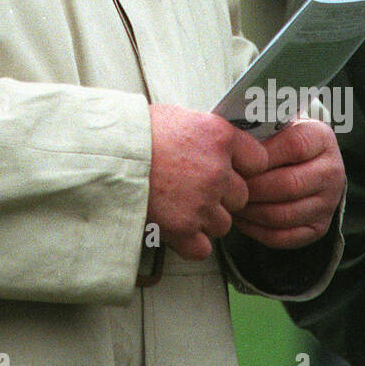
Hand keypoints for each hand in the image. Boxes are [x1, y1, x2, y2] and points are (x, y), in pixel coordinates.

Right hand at [146, 104, 268, 261]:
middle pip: (241, 196)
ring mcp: (202, 202)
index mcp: (220, 137)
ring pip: (223, 224)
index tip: (228, 167)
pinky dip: (190, 242)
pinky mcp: (183, 228)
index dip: (242, 166)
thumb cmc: (138, 132)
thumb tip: (226, 147)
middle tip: (193, 187)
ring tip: (178, 204)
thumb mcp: (180, 117)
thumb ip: (209, 135)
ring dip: (205, 219)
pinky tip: (175, 225)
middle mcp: (217, 171)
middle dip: (221, 195)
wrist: (106, 154)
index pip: (259, 161)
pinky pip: (204, 247)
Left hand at [232, 118, 344, 248]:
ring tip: (231, 201)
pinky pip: (283, 236)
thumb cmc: (280, 142)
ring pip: (284, 214)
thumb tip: (229, 141)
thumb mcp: (276, 128)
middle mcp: (331, 171)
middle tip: (227, 185)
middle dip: (252, 187)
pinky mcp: (318, 227)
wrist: (307, 164)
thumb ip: (259, 131)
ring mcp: (328, 202)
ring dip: (251, 211)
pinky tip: (241, 218)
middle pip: (289, 185)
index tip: (236, 158)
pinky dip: (256, 230)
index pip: (293, 147)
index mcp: (322, 139)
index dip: (261, 156)